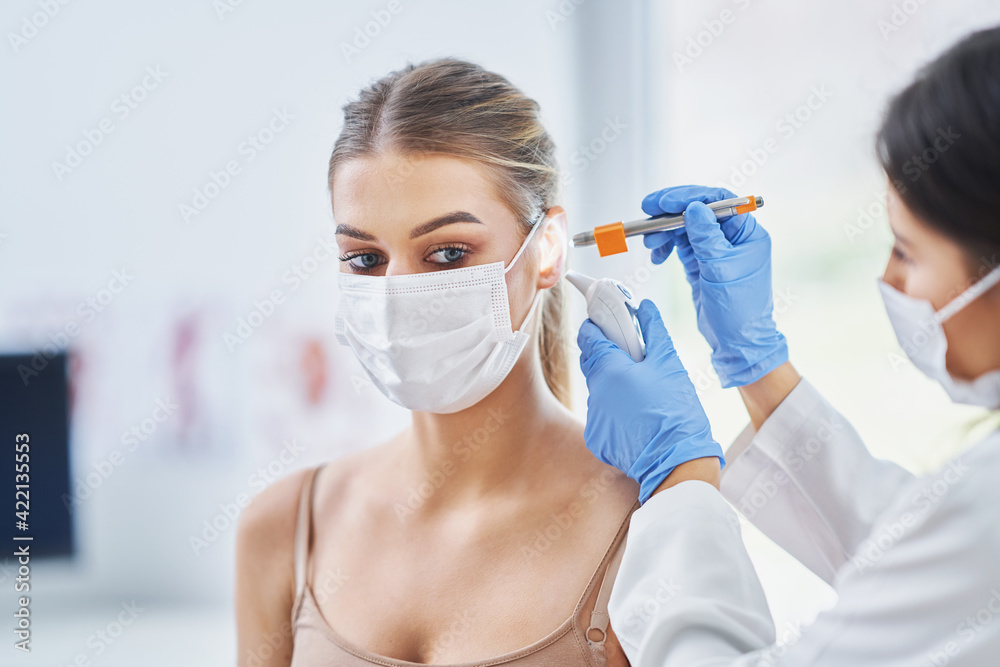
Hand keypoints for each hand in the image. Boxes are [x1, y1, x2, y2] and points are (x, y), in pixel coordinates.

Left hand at [577, 299, 723, 502]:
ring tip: (641, 391)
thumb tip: (645, 307)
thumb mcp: (669, 364)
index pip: (588, 336)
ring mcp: (593, 416)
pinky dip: (615, 411)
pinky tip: (637, 416)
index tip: (608, 323)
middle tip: (632, 356)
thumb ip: (653, 331)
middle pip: (592, 362)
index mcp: (608, 369)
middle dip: (607, 354)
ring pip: (598, 389)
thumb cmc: (675, 411)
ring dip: (613, 384)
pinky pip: (601, 415)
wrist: (676, 462)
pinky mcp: (597, 437)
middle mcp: (594, 392)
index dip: (597, 325)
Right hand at [641, 185, 787, 387]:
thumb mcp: (721, 270)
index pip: (717, 201)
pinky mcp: (701, 263)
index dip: (689, 197)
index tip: (664, 202)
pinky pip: (679, 245)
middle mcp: (732, 237)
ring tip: (650, 244)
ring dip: (664, 231)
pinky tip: (657, 256)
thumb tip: (694, 208)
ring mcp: (715, 249)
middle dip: (670, 212)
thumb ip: (707, 237)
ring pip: (685, 227)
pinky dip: (666, 247)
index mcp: (746, 233)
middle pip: (697, 211)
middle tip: (647, 212)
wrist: (737, 343)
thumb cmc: (740, 311)